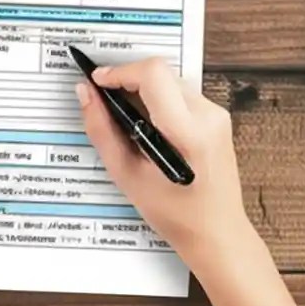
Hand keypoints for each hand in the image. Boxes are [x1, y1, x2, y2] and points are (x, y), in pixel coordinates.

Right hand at [75, 58, 242, 253]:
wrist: (217, 233)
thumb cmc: (177, 214)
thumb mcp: (127, 175)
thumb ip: (102, 131)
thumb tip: (86, 95)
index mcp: (188, 133)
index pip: (153, 75)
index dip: (120, 72)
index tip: (98, 81)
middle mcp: (208, 117)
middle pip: (161, 73)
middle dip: (129, 80)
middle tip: (107, 102)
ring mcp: (217, 116)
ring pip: (170, 80)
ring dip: (144, 90)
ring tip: (129, 121)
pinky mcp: (218, 118)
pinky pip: (182, 93)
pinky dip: (159, 100)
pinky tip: (150, 128)